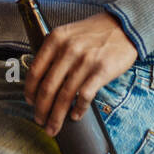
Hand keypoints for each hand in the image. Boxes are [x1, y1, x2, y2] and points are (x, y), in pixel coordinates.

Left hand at [23, 11, 138, 136]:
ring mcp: (85, 61)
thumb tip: (40, 80)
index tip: (30, 102)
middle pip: (48, 88)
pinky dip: (78, 110)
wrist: (124, 27)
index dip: (30, 91)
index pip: (35, 71)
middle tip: (40, 120)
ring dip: (56, 116)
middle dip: (41, 109)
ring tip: (53, 126)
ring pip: (64, 96)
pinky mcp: (101, 71)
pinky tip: (75, 117)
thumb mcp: (68, 34)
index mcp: (55, 39)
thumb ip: (54, 52)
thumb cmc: (95, 33)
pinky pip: (85, 96)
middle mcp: (68, 49)